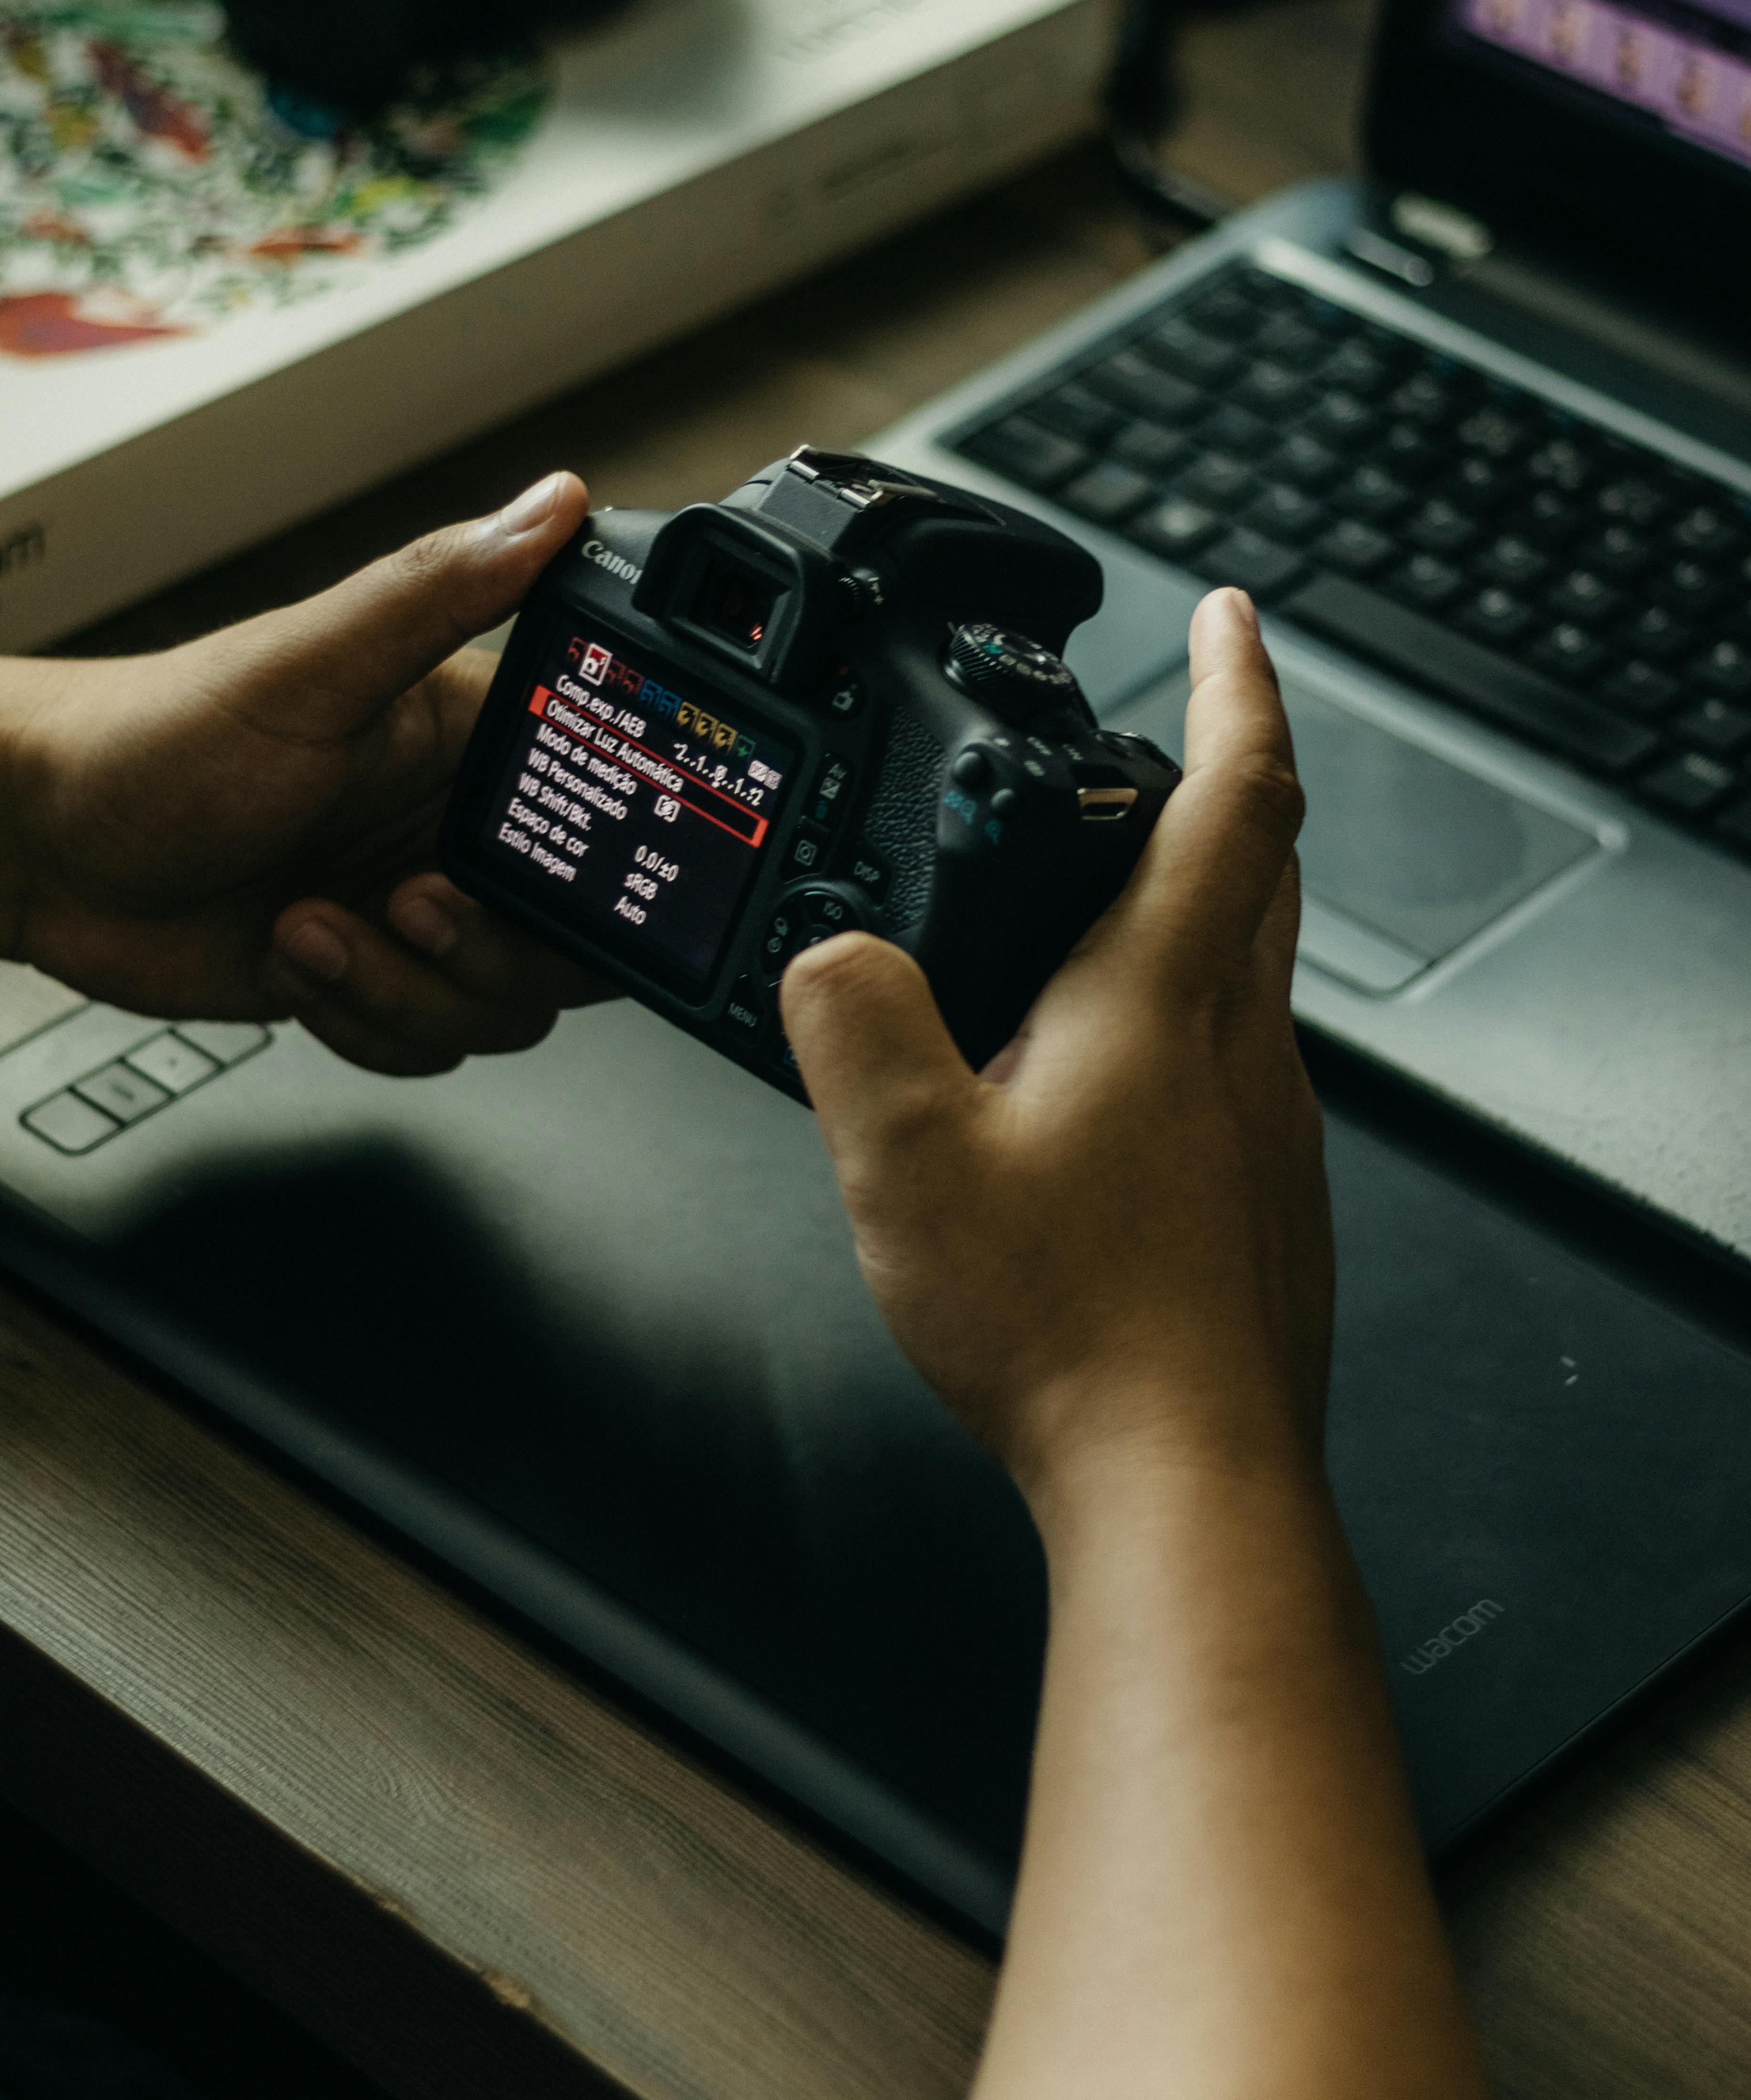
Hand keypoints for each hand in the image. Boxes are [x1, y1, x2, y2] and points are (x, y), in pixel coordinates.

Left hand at [5, 473, 606, 1074]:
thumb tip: (554, 503)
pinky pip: (431, 1045)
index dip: (589, 864)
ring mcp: (413, 914)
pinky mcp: (369, 980)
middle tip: (399, 904)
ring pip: (500, 1006)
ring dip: (405, 989)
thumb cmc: (149, 738)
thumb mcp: (307, 664)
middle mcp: (452, 831)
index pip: (596, 810)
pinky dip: (365, 1024)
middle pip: (566, 941)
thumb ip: (441, 590)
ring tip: (311, 927)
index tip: (507, 868)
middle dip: (486, 953)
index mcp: (466, 741)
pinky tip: (292, 959)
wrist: (34, 848)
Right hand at [780, 585, 1331, 1501]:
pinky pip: (1235, 1066)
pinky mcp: (1266, 1201)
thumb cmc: (1071, 1335)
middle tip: (1168, 735)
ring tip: (1103, 900)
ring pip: (1252, 968)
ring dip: (1200, 902)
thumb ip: (852, 1026)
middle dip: (1224, 775)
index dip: (1239, 685)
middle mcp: (1242, 1049)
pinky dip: (1184, 1019)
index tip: (1233, 615)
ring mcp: (1270, 1129)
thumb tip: (829, 953)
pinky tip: (1102, 1080)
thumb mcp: (906, 1163)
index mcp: (1166, 1002)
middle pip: (1262, 866)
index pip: (1236, 795)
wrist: (1186, 1484)